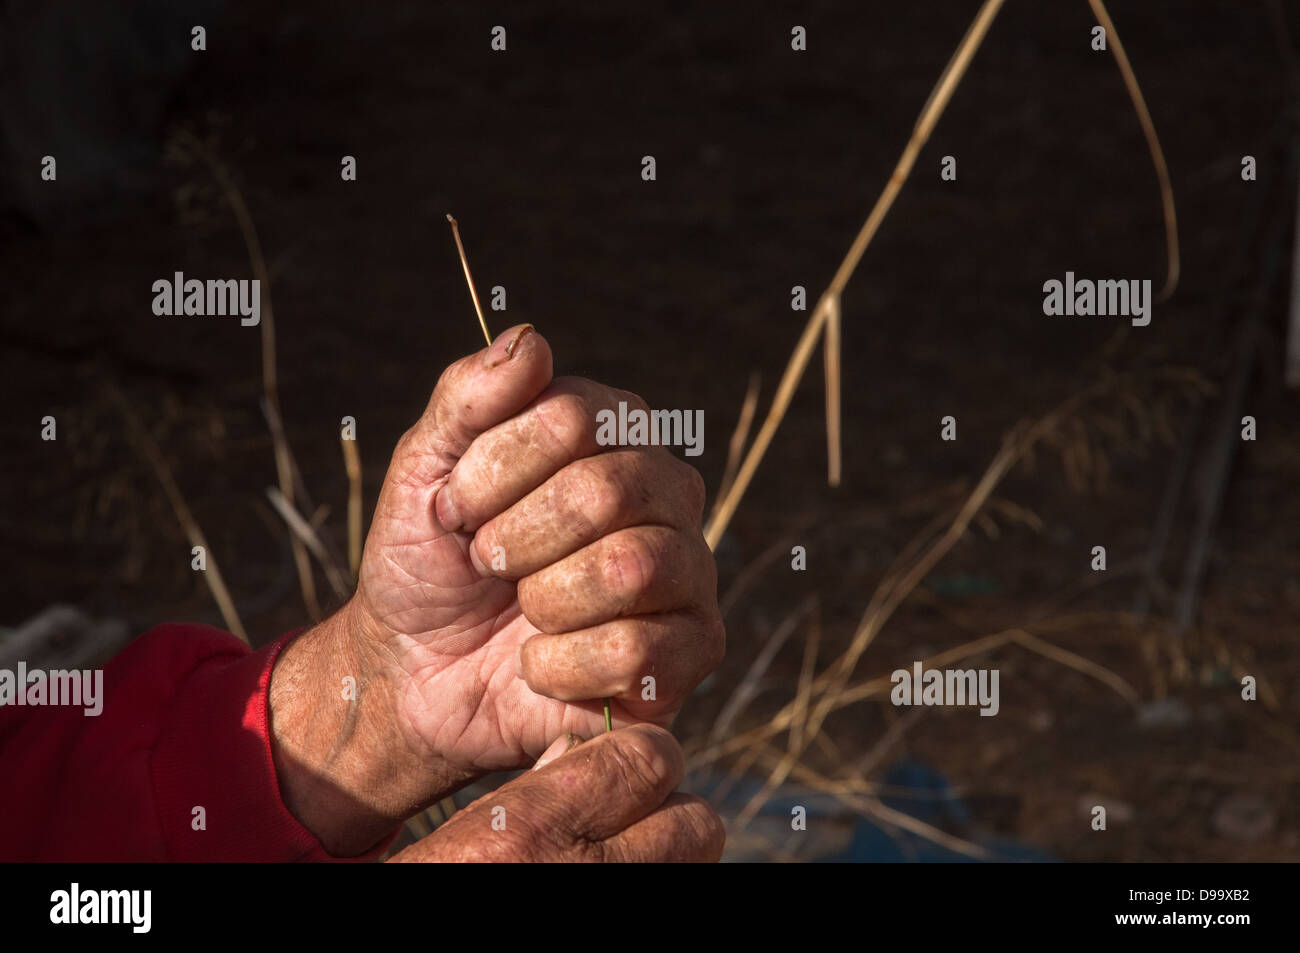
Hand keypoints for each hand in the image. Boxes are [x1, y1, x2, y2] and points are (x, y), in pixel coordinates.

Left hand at [268, 325, 723, 854]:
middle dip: (516, 539)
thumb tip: (531, 340)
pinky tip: (543, 664)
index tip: (454, 508)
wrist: (417, 673)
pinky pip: (640, 653)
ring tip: (523, 612)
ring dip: (544, 601)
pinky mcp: (693, 651)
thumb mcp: (423, 470)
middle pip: (606, 491)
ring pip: (631, 568)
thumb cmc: (430, 559)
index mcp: (613, 432)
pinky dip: (561, 667)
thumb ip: (469, 399)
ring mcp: (689, 571)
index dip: (492, 471)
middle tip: (488, 562)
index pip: (570, 419)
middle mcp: (667, 492)